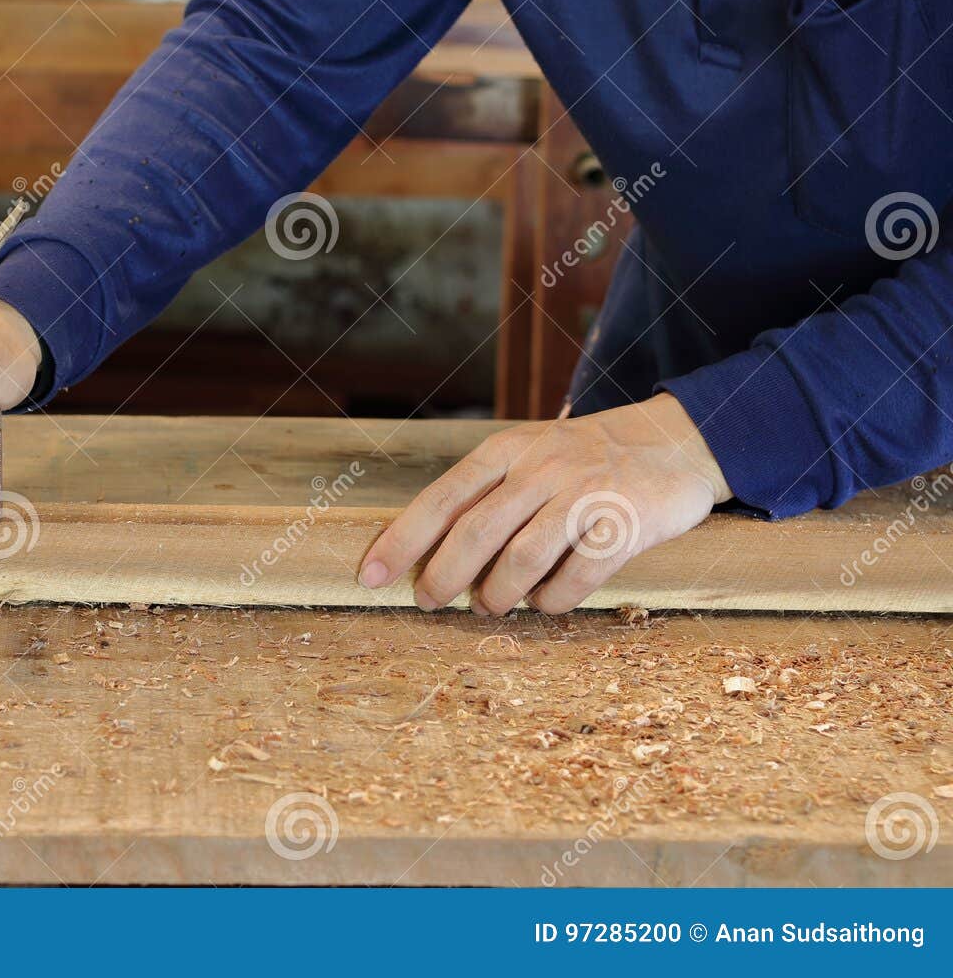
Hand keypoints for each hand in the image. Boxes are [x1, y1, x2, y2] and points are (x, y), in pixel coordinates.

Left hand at [358, 394, 730, 614]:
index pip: (442, 498)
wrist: (677, 441)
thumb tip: (427, 553)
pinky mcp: (625, 524)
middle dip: (442, 577)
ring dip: (498, 595)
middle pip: (475, 532)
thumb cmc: (585, 460)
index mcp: (507, 451)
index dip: (401, 539)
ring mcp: (584, 495)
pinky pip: (576, 577)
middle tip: (429, 602)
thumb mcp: (530, 456)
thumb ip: (486, 496)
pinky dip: (552, 600)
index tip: (370, 575)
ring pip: (521, 559)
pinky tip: (545, 603)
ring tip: (491, 607)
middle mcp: (542, 468)